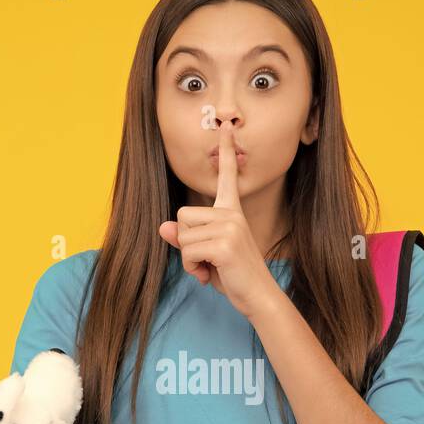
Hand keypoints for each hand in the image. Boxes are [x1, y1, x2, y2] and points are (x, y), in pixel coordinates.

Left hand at [158, 122, 283, 320]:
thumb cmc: (234, 276)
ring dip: (189, 258)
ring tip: (209, 267)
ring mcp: (229, 227)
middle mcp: (232, 214)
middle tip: (206, 259)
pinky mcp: (224, 243)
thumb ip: (186, 238)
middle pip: (183, 215)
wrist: (259, 296)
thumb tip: (164, 226)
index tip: (226, 126)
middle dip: (186, 242)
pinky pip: (188, 250)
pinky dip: (192, 267)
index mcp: (231, 211)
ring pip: (183, 234)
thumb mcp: (206, 254)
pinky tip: (209, 274)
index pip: (227, 176)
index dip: (226, 151)